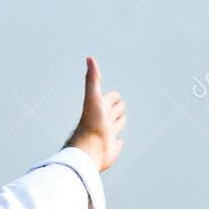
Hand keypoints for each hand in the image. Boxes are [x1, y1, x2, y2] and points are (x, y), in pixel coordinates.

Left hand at [66, 56, 125, 172]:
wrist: (90, 150)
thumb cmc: (91, 123)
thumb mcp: (93, 97)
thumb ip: (92, 79)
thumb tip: (89, 58)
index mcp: (100, 108)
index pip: (110, 98)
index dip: (113, 97)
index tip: (115, 95)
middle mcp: (103, 121)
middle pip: (113, 111)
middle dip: (117, 108)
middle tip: (119, 106)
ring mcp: (107, 135)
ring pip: (115, 126)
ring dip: (118, 123)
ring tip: (119, 121)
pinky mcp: (111, 148)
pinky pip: (117, 144)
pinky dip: (118, 141)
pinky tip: (118, 141)